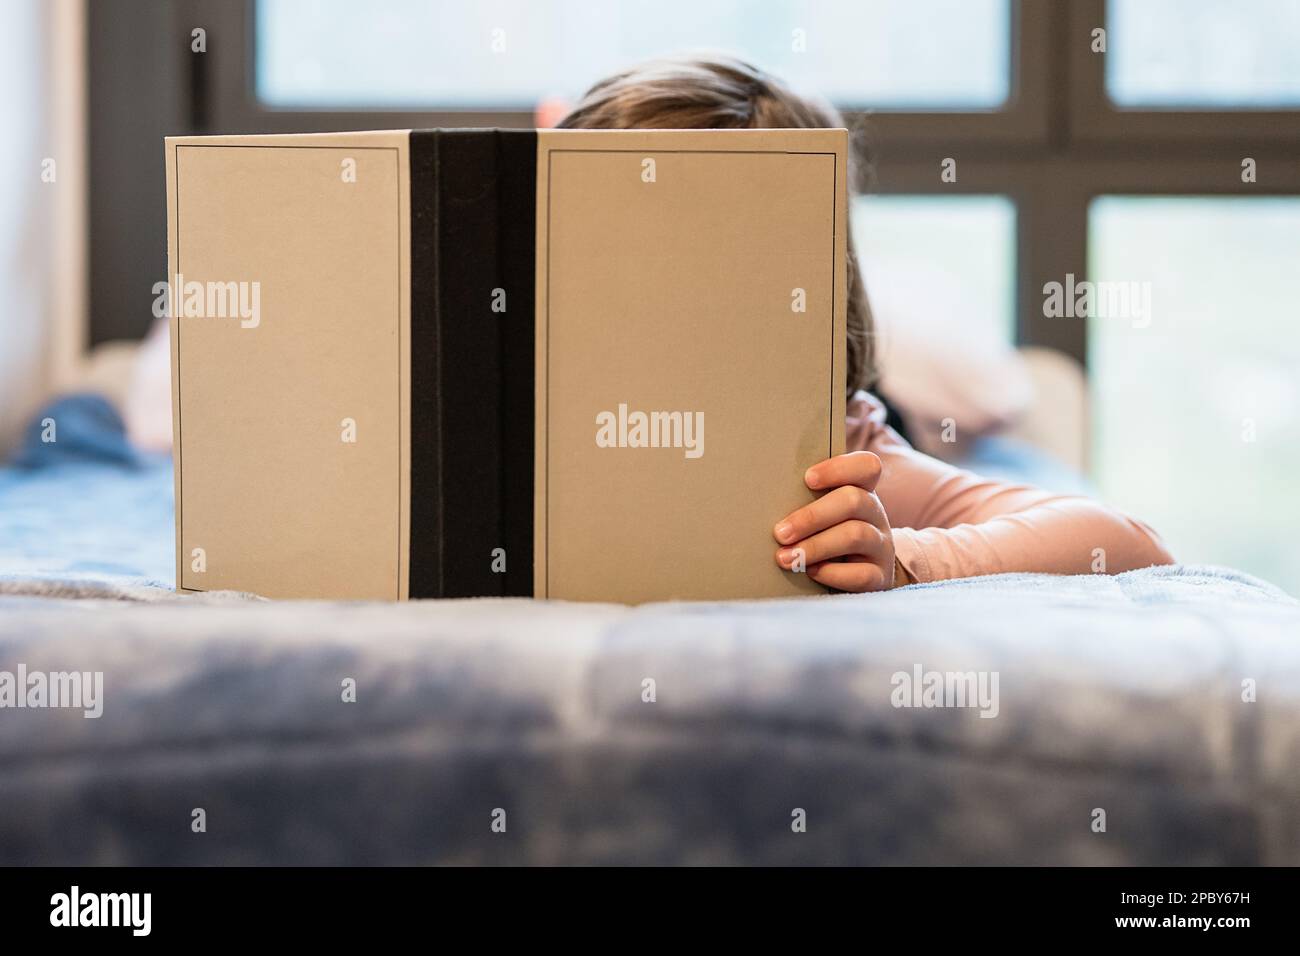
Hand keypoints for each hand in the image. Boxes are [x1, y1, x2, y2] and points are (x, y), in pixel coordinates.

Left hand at [773, 451, 895, 591]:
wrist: (859, 577)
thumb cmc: (829, 537)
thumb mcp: (823, 516)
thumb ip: (806, 502)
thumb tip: (765, 499)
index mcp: (863, 491)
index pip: (866, 466)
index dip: (839, 468)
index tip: (808, 479)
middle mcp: (876, 515)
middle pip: (853, 501)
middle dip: (812, 516)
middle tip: (780, 532)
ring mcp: (881, 546)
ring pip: (856, 535)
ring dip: (815, 546)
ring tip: (785, 558)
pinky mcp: (880, 577)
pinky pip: (861, 574)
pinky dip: (832, 573)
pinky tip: (810, 572)